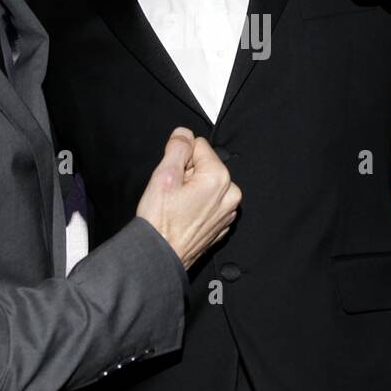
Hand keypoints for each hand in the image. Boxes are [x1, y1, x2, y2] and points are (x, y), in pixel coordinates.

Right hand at [136, 128, 241, 268]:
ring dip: (192, 189)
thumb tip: (184, 134)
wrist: (160, 256)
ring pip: (208, 183)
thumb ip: (177, 148)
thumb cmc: (160, 222)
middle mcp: (230, 194)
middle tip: (173, 192)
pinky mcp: (222, 223)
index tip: (173, 176)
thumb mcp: (163, 176)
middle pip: (205, 164)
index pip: (198, 145)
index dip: (180, 158)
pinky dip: (197, 204)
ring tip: (177, 205)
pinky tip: (184, 215)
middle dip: (188, 173)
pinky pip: (210, 201)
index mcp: (219, 178)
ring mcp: (228, 212)